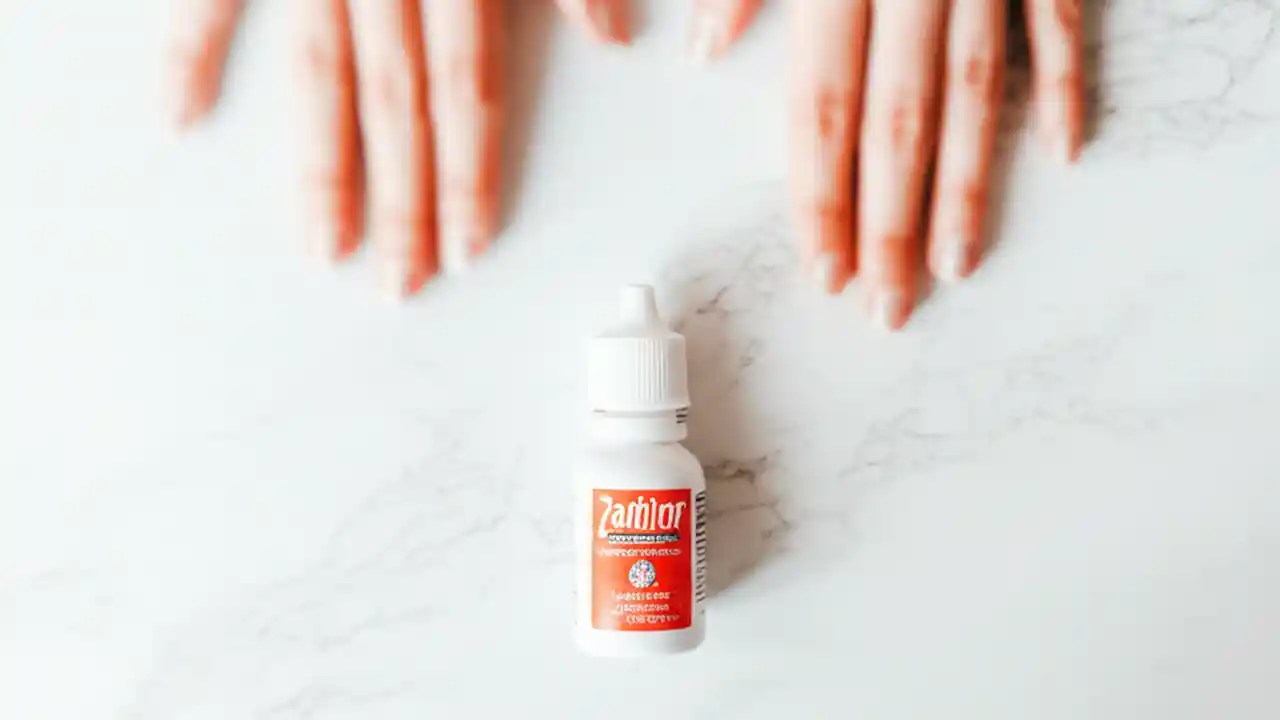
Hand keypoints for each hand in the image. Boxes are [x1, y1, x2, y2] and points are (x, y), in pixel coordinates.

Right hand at [168, 0, 763, 293]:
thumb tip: (611, 39)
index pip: (471, 93)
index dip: (471, 174)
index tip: (470, 246)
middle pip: (397, 109)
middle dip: (403, 203)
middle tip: (400, 283)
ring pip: (319, 78)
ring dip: (320, 169)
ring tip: (324, 247)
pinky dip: (193, 49)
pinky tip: (180, 116)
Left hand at [785, 0, 1084, 328]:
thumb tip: (703, 51)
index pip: (824, 104)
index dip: (821, 193)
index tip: (827, 272)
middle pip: (898, 120)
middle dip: (890, 223)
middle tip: (889, 304)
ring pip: (976, 88)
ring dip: (966, 184)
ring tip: (957, 265)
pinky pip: (1058, 16)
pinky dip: (1062, 83)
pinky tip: (1062, 153)